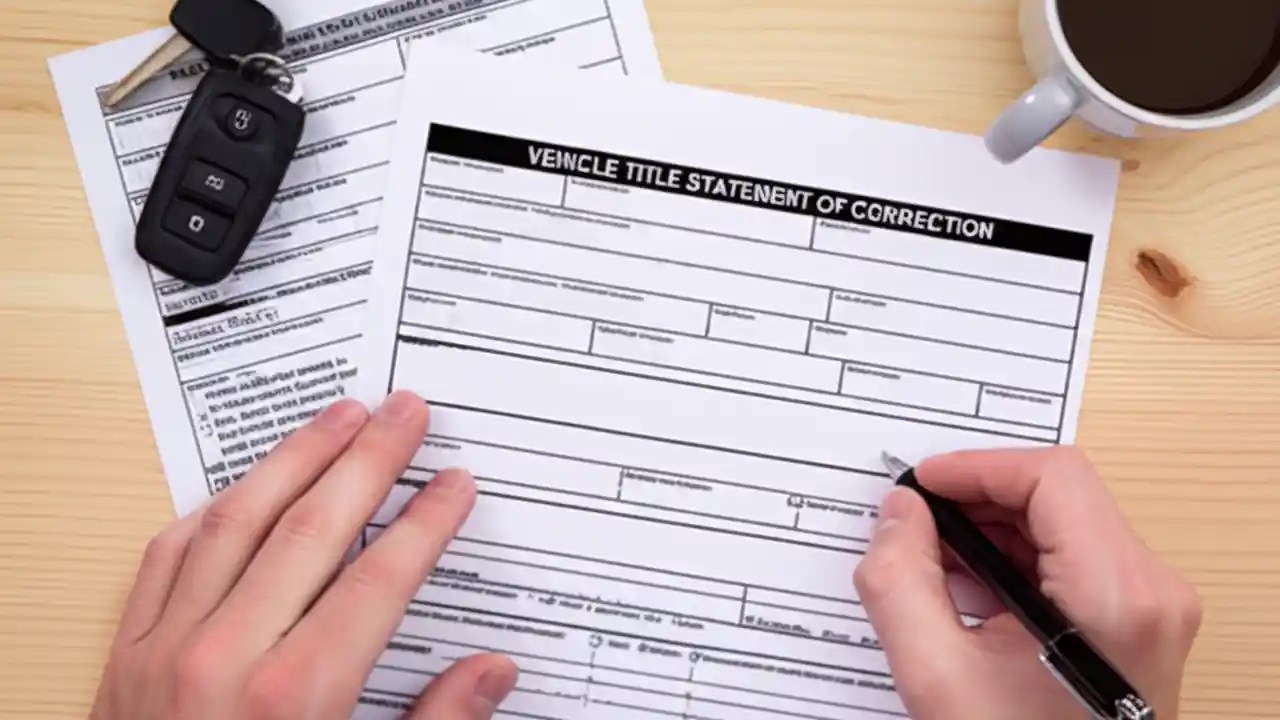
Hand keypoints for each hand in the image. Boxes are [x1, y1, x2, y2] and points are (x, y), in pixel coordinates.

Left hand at [90, 392, 517, 719]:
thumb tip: (493, 673)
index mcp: (297, 698)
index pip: (381, 578)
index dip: (427, 523)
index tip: (456, 483)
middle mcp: (227, 659)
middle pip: (312, 528)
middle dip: (368, 460)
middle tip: (406, 412)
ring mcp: (167, 652)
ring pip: (236, 521)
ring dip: (293, 459)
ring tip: (338, 414)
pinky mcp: (124, 659)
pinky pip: (167, 556)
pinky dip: (210, 511)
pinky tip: (244, 486)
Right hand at [854, 448, 1201, 719]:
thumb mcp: (938, 676)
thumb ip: (901, 582)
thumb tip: (898, 514)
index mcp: (1115, 596)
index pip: (1052, 476)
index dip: (976, 467)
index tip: (922, 484)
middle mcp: (1152, 591)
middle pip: (1059, 493)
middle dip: (977, 499)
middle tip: (915, 523)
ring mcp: (1153, 607)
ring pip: (1065, 521)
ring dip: (994, 529)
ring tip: (935, 564)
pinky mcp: (1141, 621)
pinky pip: (1076, 556)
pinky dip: (1018, 559)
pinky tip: (971, 591)